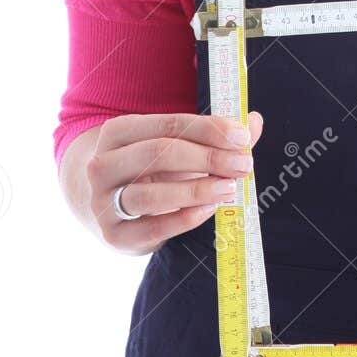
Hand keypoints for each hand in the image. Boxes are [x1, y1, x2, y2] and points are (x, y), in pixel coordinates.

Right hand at [86, 109, 263, 254]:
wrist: (108, 206)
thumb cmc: (151, 169)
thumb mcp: (174, 147)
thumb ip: (215, 137)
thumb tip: (254, 121)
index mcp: (118, 132)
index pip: (169, 125)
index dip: (209, 129)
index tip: (243, 137)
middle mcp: (102, 164)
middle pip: (159, 154)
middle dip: (207, 157)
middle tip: (243, 164)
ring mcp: (103, 202)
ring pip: (151, 194)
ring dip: (198, 190)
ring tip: (230, 188)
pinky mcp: (114, 235)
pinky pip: (153, 227)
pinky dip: (186, 218)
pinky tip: (210, 209)